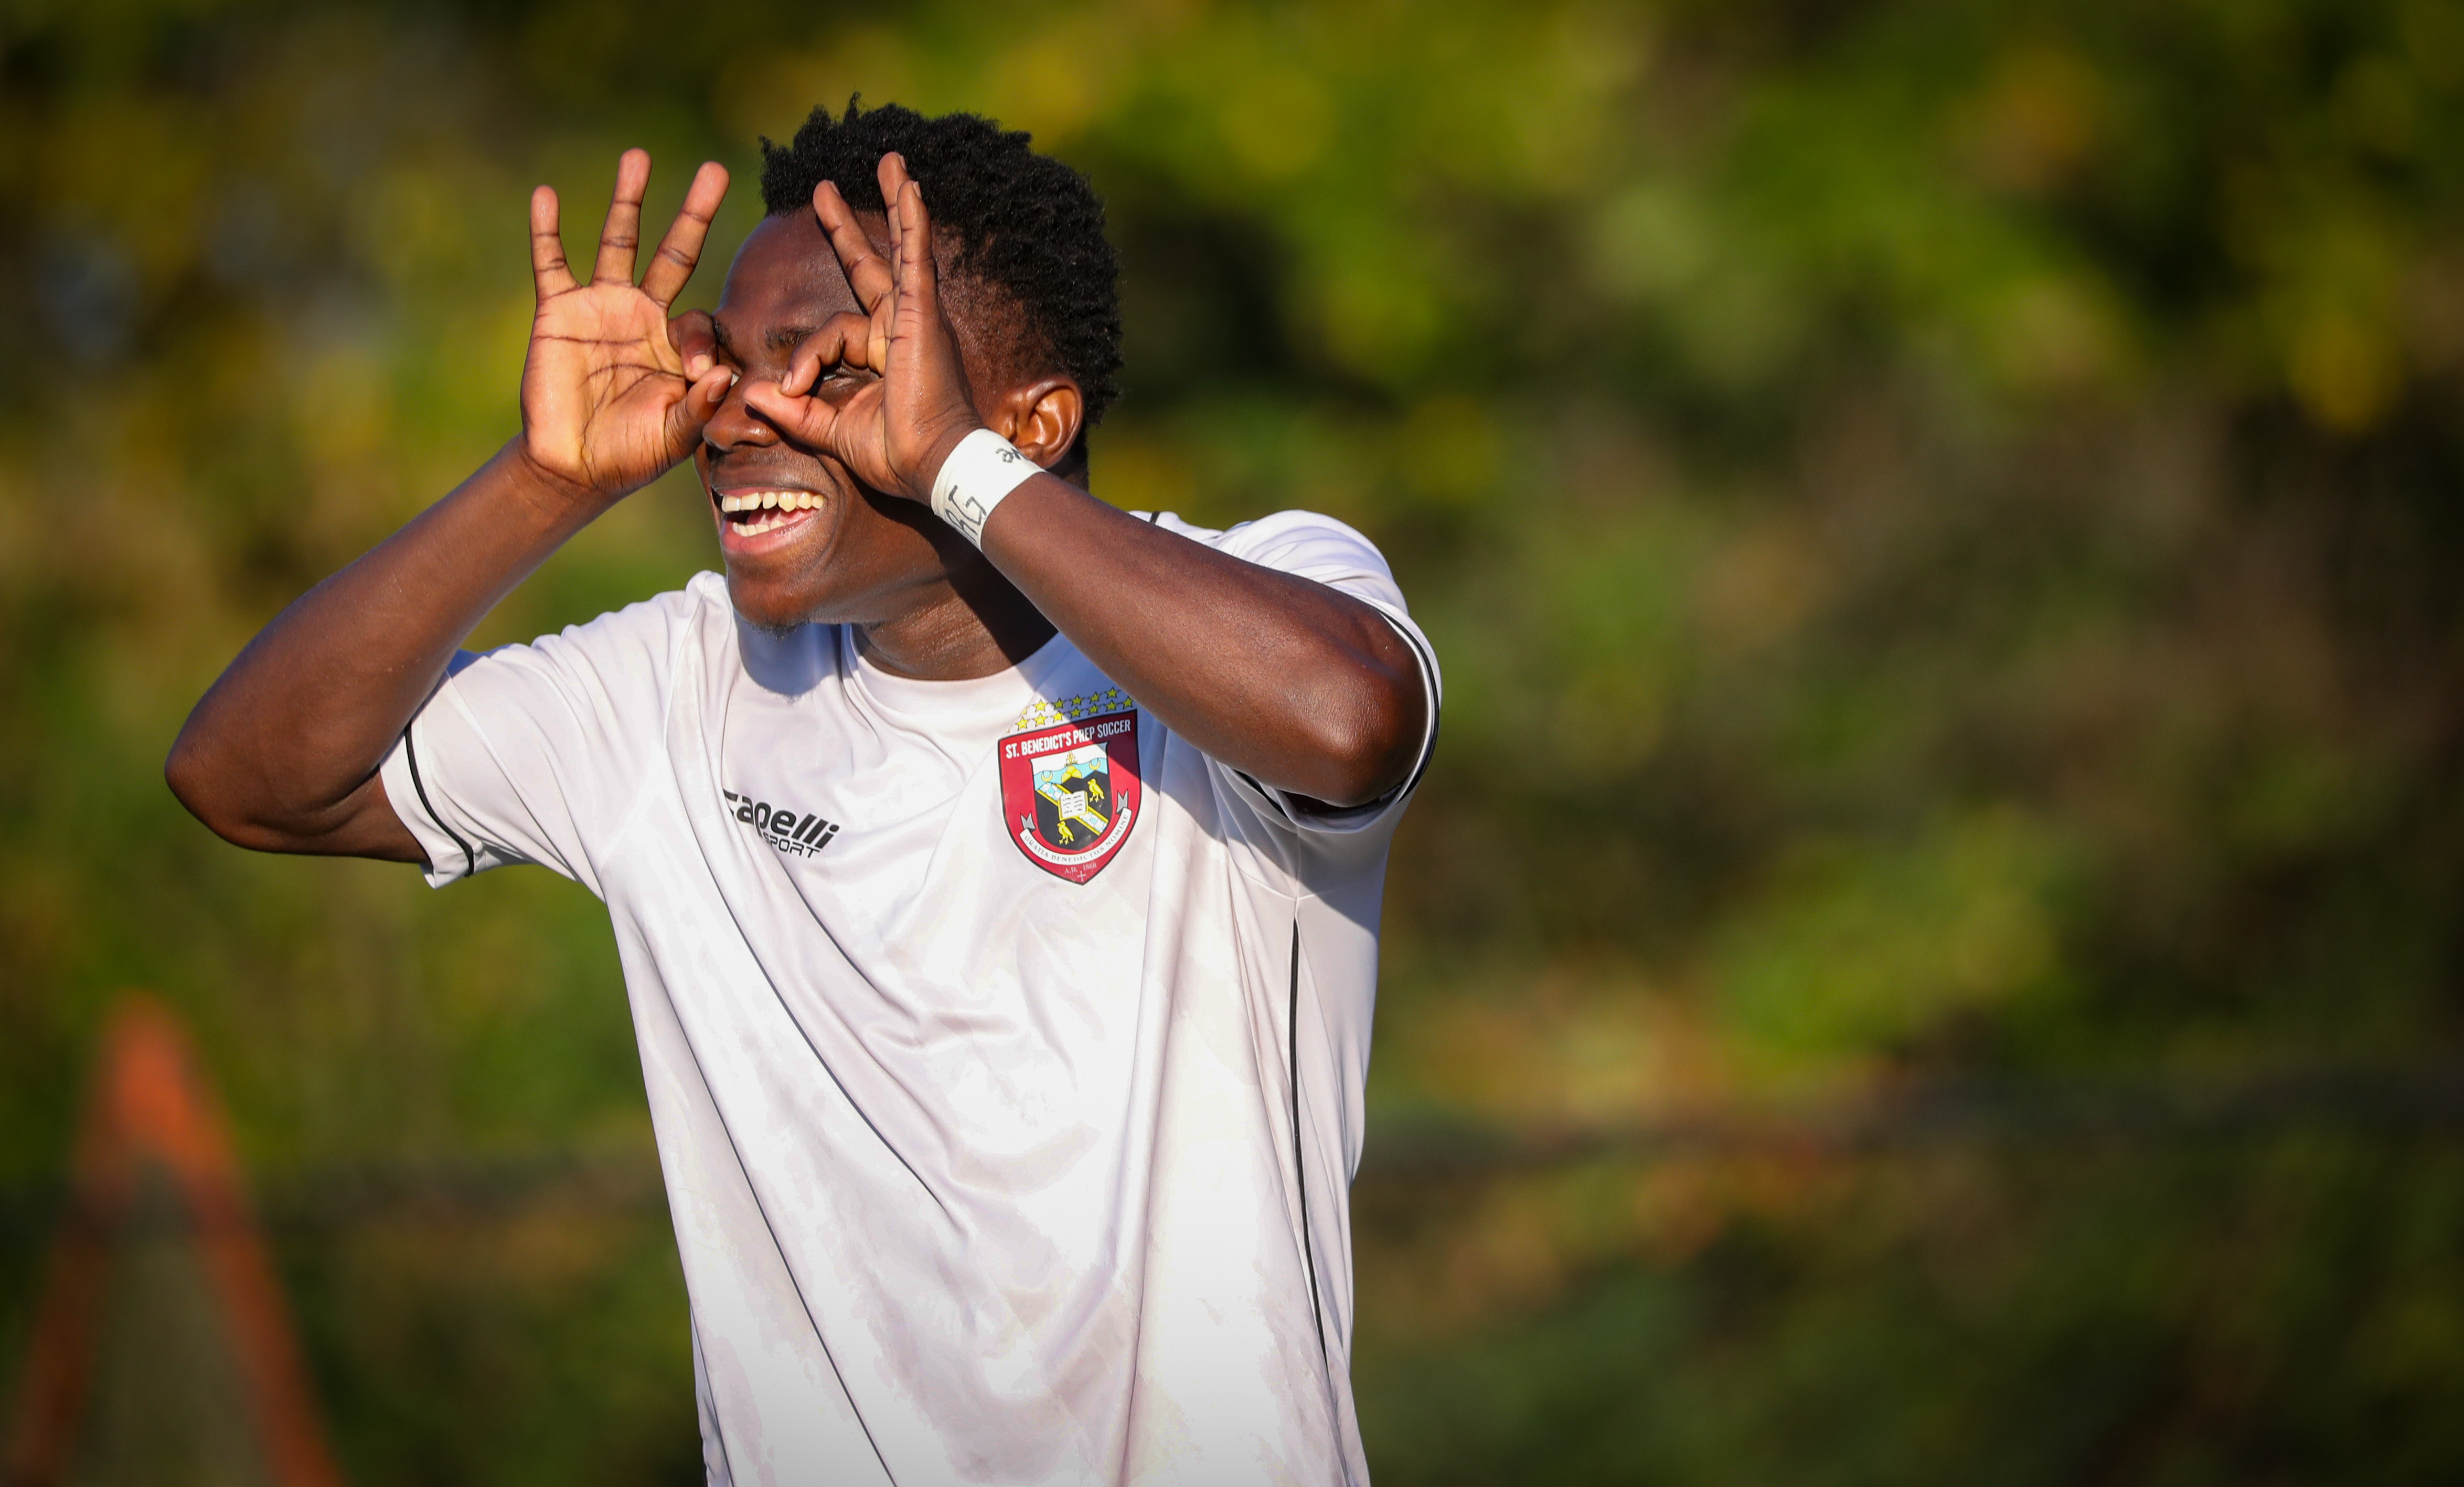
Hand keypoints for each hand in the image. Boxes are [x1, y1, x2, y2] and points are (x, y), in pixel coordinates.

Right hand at [519, 150, 734, 506]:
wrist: (573, 465)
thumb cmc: (631, 454)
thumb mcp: (674, 435)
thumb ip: (699, 406)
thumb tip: (723, 375)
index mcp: (676, 343)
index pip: (700, 320)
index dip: (702, 344)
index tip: (698, 374)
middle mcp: (642, 314)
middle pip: (674, 252)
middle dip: (694, 213)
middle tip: (714, 171)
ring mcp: (600, 307)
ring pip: (619, 242)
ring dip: (629, 201)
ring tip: (638, 158)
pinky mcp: (559, 311)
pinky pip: (551, 263)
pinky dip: (547, 231)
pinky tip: (546, 196)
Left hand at [740, 152, 983, 502]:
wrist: (930, 464)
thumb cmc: (894, 455)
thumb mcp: (830, 430)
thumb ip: (794, 410)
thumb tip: (753, 393)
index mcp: (880, 355)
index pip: (832, 334)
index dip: (807, 360)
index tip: (793, 388)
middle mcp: (899, 328)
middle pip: (869, 266)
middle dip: (847, 229)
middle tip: (824, 191)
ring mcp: (914, 317)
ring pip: (898, 250)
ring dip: (895, 203)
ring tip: (890, 162)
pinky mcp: (921, 312)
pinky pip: (914, 257)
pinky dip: (914, 222)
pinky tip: (910, 186)